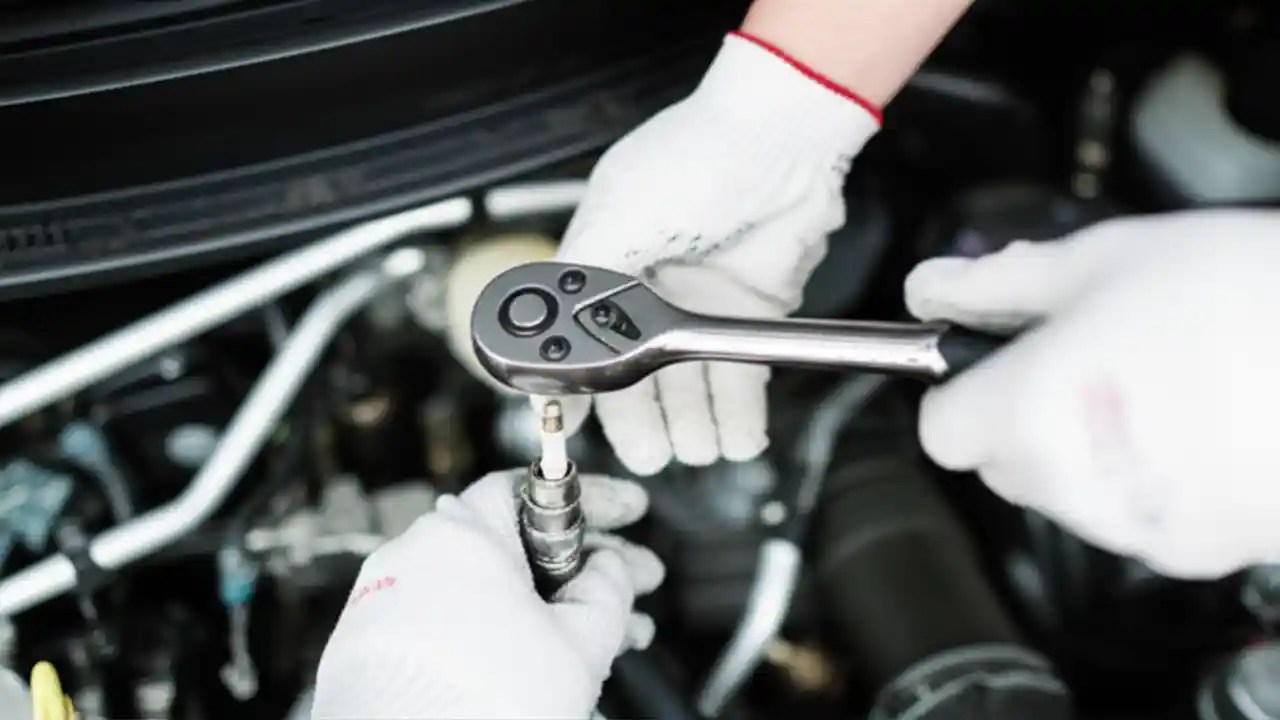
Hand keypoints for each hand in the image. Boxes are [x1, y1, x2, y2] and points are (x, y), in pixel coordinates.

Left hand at [310, 470, 664, 718]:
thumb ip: (609, 590)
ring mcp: (390, 601)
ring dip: (553, 607)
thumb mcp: (580, 641)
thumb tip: (610, 569)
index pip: (534, 488)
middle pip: (519, 544)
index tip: (629, 514)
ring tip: (610, 639)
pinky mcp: (377, 648)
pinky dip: (504, 631)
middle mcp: (415, 554)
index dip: (594, 501)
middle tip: (637, 583)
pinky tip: (550, 659)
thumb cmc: (485, 702)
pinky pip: (456, 621)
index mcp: (461, 532)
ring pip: (491, 589)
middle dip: (587, 568)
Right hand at [546, 32, 879, 475]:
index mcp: (606, 269)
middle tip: (652, 454)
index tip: (579, 429)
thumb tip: (543, 332)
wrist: (784, 140)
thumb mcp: (616, 214)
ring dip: (695, 428)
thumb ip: (582, 281)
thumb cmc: (698, 157)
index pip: (583, 345)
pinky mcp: (749, 315)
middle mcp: (649, 294)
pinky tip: (740, 440)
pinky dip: (740, 415)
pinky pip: (740, 378)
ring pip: (691, 389)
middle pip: (638, 380)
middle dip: (644, 424)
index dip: (582, 392)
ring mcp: (699, 306)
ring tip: (702, 450)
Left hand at [905, 209, 1279, 577]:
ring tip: (1164, 380)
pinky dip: (1147, 477)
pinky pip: (1133, 514)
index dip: (961, 389)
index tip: (995, 361)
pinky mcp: (1192, 550)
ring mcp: (1132, 526)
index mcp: (1027, 411)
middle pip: (1001, 461)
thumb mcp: (1104, 259)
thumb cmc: (1245, 297)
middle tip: (1095, 354)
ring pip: (1066, 489)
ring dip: (1084, 444)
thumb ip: (999, 284)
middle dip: (1026, 411)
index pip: (941, 429)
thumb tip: (932, 289)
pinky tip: (1203, 425)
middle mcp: (1067, 484)